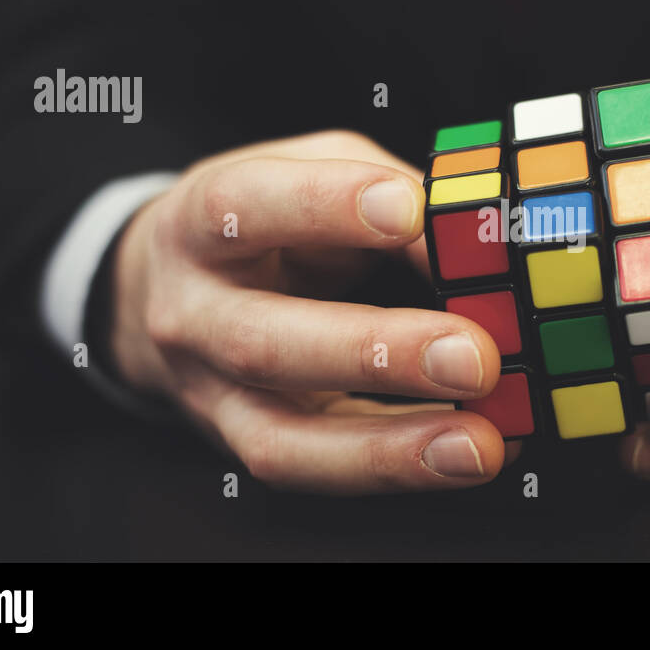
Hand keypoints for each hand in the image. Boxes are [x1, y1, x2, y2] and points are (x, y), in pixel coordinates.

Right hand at [108, 130, 510, 493]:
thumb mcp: (317, 175)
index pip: (246, 205)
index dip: (326, 204)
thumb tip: (483, 248)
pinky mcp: (245, 446)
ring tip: (477, 445)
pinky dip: (399, 470)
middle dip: (377, 353)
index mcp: (200, 221)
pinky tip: (464, 457)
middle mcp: (192, 314)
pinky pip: (318, 474)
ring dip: (388, 450)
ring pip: (283, 441)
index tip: (410, 210)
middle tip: (473, 357)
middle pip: (265, 344)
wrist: (166, 290)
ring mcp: (211, 395)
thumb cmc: (265, 223)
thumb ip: (394, 199)